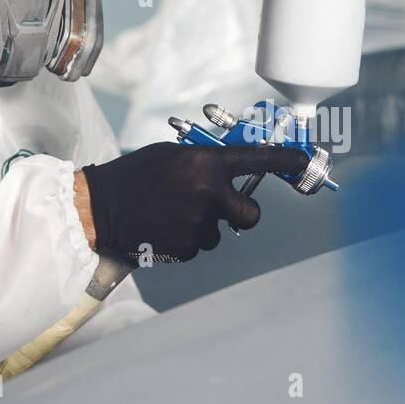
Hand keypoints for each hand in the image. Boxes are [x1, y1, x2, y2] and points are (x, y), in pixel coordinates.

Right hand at [79, 142, 308, 261]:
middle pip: (251, 215)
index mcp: (207, 164)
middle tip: (222, 207)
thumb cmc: (135, 175)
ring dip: (204, 225)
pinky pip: (200, 245)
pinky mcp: (188, 248)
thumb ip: (205, 162)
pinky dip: (187, 239)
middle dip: (242, 214)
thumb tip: (230, 169)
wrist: (100, 207)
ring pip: (220, 232)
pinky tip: (165, 227)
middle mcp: (209, 194)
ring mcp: (200, 224)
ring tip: (172, 213)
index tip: (304, 162)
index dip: (286, 161)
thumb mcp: (172, 155)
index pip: (258, 160)